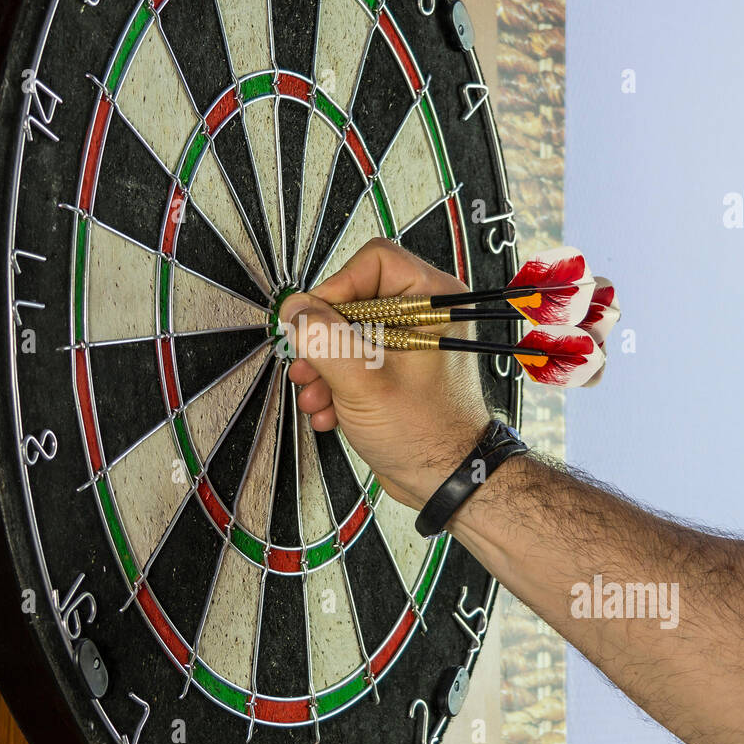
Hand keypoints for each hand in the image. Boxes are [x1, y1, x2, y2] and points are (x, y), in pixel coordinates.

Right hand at [280, 239, 490, 508]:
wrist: (447, 481)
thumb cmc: (428, 435)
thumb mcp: (364, 383)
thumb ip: (325, 340)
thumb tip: (295, 310)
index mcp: (431, 302)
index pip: (373, 262)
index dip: (337, 288)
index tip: (313, 319)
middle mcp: (422, 316)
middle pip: (353, 299)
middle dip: (323, 338)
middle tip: (307, 362)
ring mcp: (407, 344)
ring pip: (348, 333)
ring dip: (324, 366)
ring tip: (314, 393)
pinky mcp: (394, 371)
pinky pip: (354, 361)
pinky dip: (336, 384)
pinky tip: (329, 410)